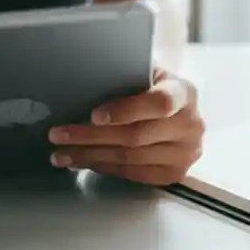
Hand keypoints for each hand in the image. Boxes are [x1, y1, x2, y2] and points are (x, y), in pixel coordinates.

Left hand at [48, 68, 204, 185]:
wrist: (180, 112)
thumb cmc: (154, 88)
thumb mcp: (147, 74)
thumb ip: (125, 77)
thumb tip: (81, 82)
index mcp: (184, 93)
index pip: (159, 103)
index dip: (125, 110)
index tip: (94, 115)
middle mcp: (191, 126)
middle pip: (136, 136)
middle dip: (91, 136)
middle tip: (59, 135)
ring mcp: (185, 154)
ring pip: (130, 158)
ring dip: (90, 156)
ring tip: (62, 153)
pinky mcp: (174, 174)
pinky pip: (133, 173)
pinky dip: (104, 167)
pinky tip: (83, 161)